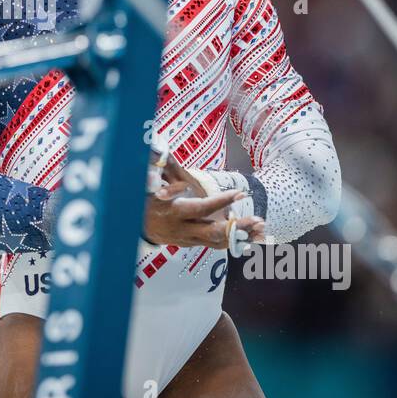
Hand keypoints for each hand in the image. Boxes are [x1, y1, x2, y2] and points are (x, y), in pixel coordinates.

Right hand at [143, 153, 265, 249]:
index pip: (201, 208)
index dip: (220, 201)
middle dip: (238, 228)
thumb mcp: (150, 186)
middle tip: (258, 220)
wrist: (135, 227)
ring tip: (261, 228)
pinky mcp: (193, 243)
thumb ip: (164, 171)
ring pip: (218, 242)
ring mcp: (189, 239)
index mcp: (175, 212)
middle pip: (214, 232)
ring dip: (241, 236)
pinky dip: (235, 241)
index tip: (239, 193)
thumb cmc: (145, 202)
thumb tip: (167, 153)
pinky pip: (216, 245)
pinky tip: (251, 236)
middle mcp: (183, 229)